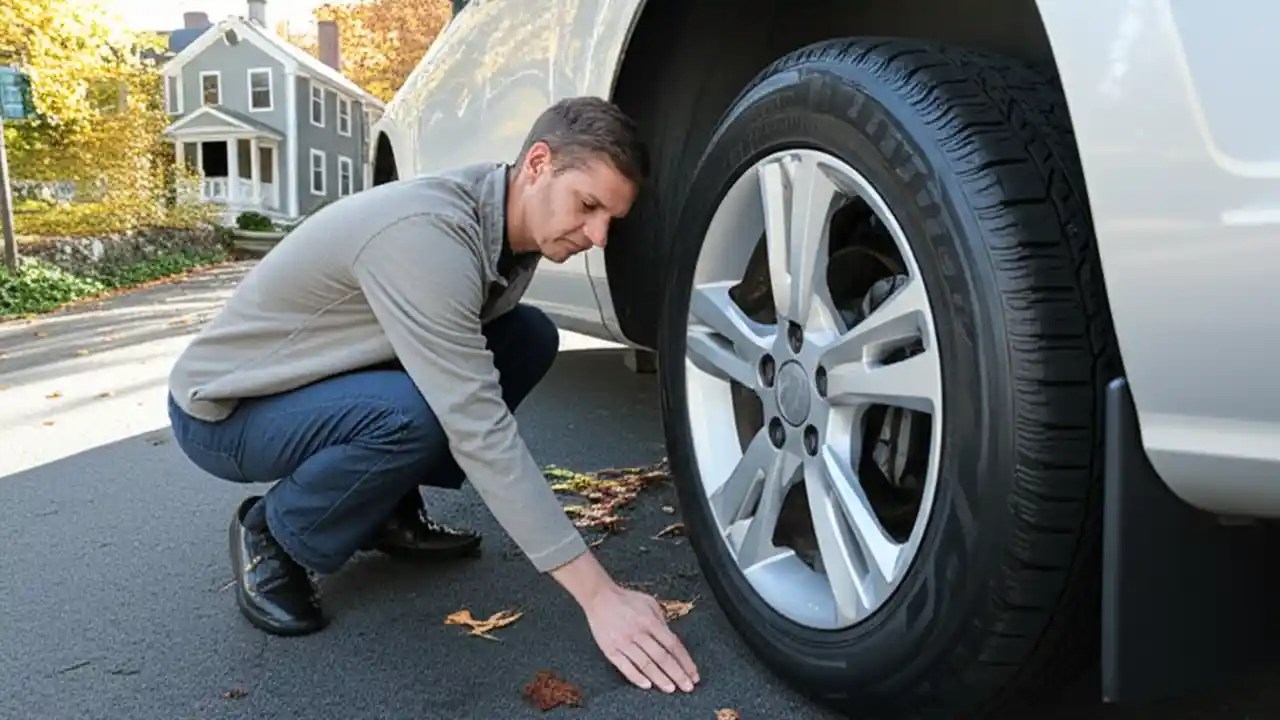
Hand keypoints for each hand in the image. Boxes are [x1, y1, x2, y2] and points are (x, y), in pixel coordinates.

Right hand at [581, 584, 699, 692]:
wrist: (599, 598)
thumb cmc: (626, 600)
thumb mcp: (650, 603)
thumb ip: (662, 621)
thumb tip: (673, 641)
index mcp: (650, 621)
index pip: (672, 645)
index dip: (685, 661)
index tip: (693, 674)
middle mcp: (638, 633)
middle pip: (662, 657)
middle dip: (677, 674)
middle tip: (687, 687)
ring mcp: (623, 642)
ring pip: (645, 664)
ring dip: (660, 678)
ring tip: (671, 689)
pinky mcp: (610, 650)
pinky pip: (625, 667)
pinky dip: (636, 677)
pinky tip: (647, 686)